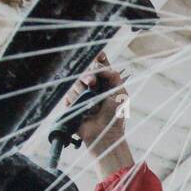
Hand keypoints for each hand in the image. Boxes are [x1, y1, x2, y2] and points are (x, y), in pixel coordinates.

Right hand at [63, 53, 133, 177]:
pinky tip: (84, 110)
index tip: (99, 55)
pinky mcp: (72, 105)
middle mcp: (93, 88)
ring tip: (91, 105)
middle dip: (87, 76)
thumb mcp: (121, 94)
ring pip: (75, 84)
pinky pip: (69, 96)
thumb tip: (101, 65)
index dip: (98, 58)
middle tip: (91, 83)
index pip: (99, 66)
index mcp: (105, 84)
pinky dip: (75, 101)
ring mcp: (82, 96)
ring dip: (82, 92)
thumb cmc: (115, 117)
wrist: (104, 135)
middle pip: (84, 72)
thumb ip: (113, 76)